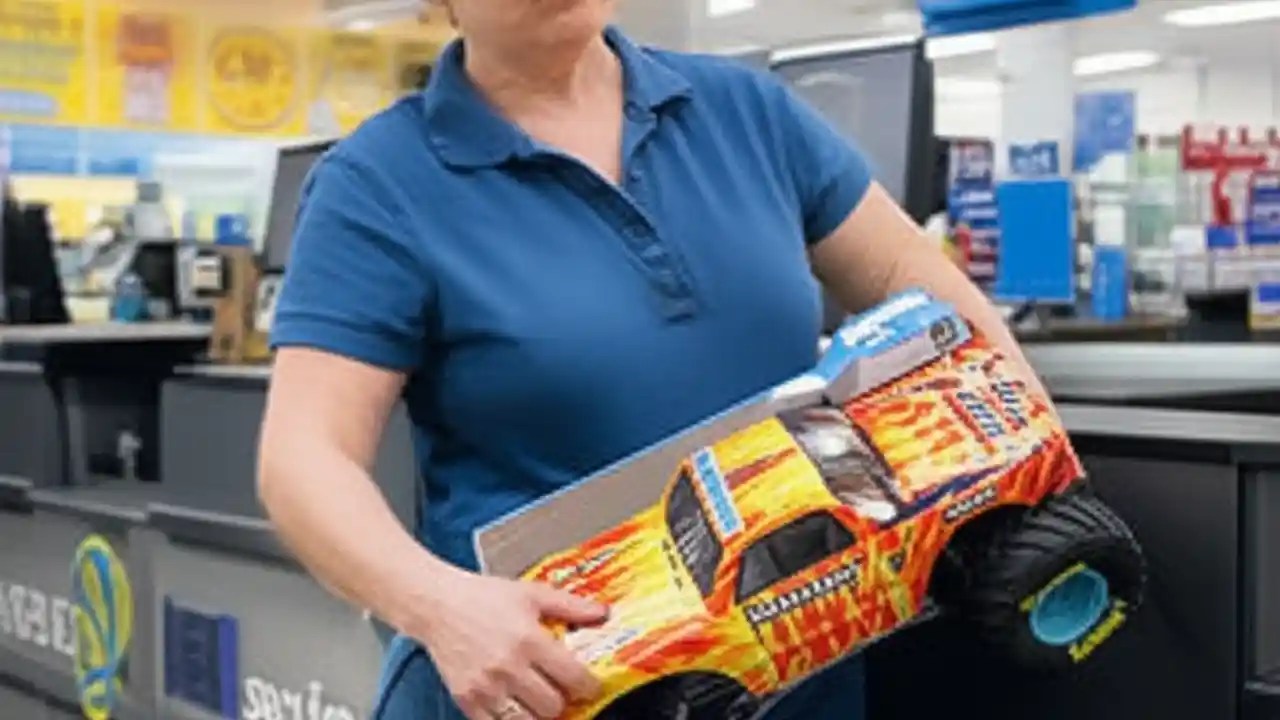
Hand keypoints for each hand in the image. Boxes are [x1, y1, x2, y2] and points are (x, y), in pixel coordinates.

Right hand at [414, 569, 608, 718]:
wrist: (437, 605)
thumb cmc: (483, 597)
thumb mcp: (531, 593)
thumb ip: (570, 605)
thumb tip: (602, 613)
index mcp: (529, 640)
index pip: (574, 678)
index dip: (589, 687)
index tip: (589, 686)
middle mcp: (509, 667)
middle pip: (553, 706)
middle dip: (562, 701)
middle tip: (560, 691)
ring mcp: (486, 687)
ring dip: (538, 714)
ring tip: (538, 700)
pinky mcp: (466, 700)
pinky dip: (510, 719)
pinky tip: (514, 705)